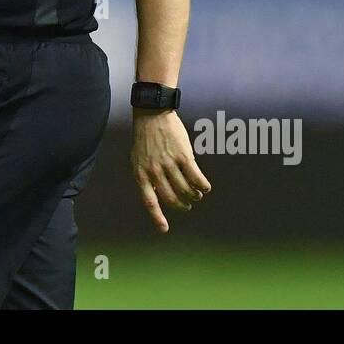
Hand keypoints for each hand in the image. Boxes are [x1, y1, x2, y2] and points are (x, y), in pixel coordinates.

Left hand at [130, 108, 211, 232]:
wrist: (152, 114)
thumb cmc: (145, 138)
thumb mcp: (138, 159)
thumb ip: (146, 177)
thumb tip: (156, 194)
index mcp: (140, 173)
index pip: (149, 201)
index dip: (157, 218)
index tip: (164, 230)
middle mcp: (154, 171)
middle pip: (172, 198)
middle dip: (182, 205)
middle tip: (188, 205)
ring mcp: (168, 164)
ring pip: (186, 190)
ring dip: (194, 196)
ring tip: (197, 195)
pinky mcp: (183, 155)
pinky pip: (196, 177)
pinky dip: (203, 185)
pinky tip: (205, 187)